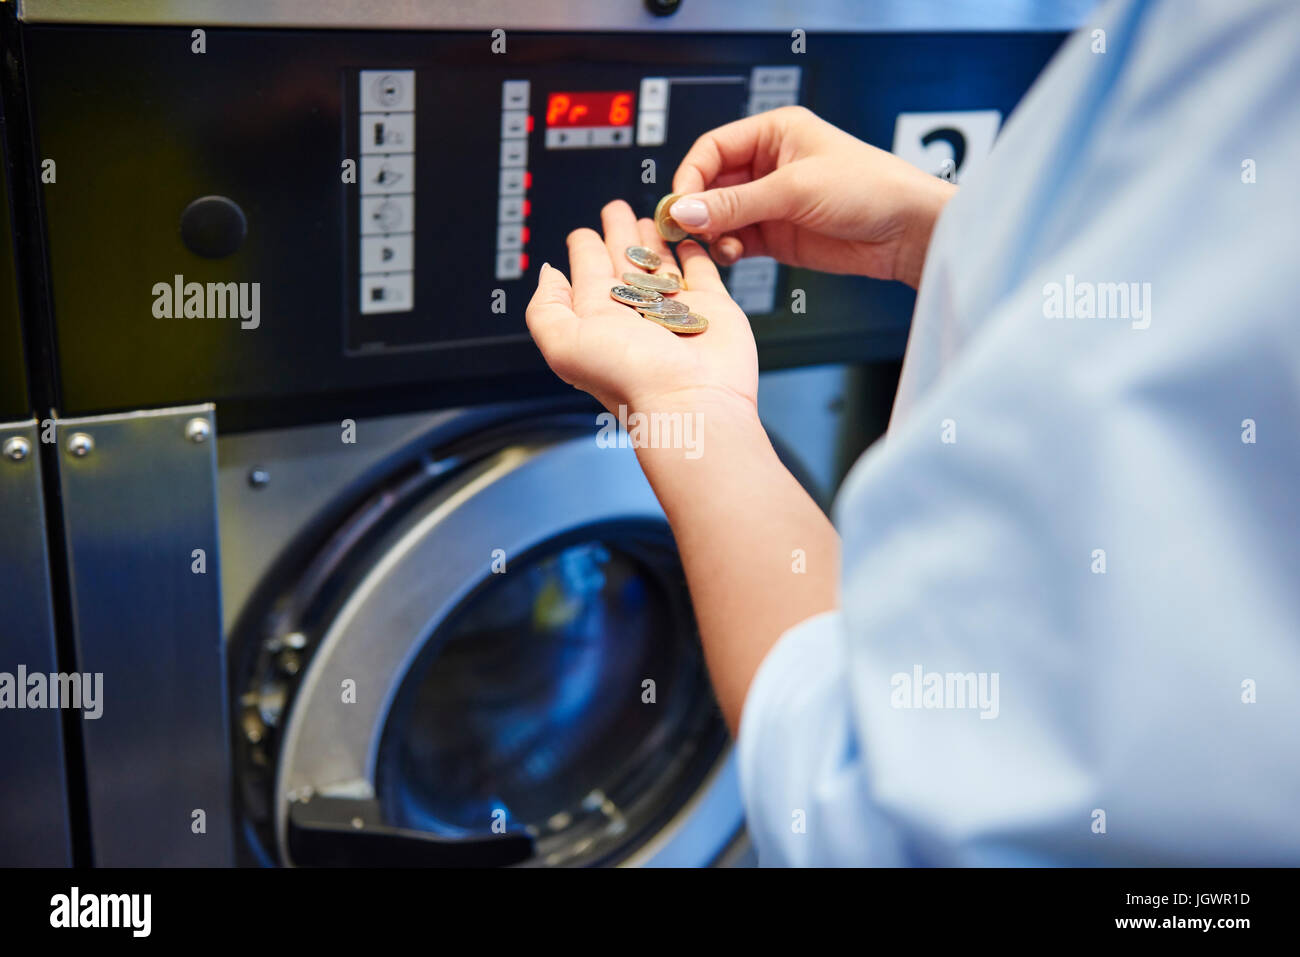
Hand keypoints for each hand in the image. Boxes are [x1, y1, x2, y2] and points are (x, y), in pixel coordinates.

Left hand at [526, 199, 757, 419]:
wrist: (690, 401)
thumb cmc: (628, 376)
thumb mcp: (564, 344)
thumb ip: (545, 307)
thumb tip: (549, 273)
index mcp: (600, 318)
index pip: (588, 274)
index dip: (584, 249)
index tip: (583, 231)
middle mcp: (636, 314)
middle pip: (623, 263)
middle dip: (618, 235)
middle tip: (616, 208)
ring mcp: (675, 309)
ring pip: (660, 265)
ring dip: (652, 241)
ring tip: (649, 217)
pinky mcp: (712, 307)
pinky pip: (702, 273)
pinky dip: (694, 255)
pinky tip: (687, 240)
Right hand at [670, 105, 955, 288]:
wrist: (907, 231)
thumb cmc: (869, 189)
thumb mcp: (795, 190)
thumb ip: (736, 203)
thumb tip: (687, 210)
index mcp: (774, 133)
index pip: (713, 149)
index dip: (692, 176)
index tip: (680, 204)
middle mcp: (769, 164)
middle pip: (712, 184)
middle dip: (699, 208)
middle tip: (685, 230)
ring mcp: (773, 201)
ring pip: (722, 216)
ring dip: (713, 232)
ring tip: (718, 245)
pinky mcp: (778, 235)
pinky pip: (739, 240)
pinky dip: (729, 249)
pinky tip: (733, 256)